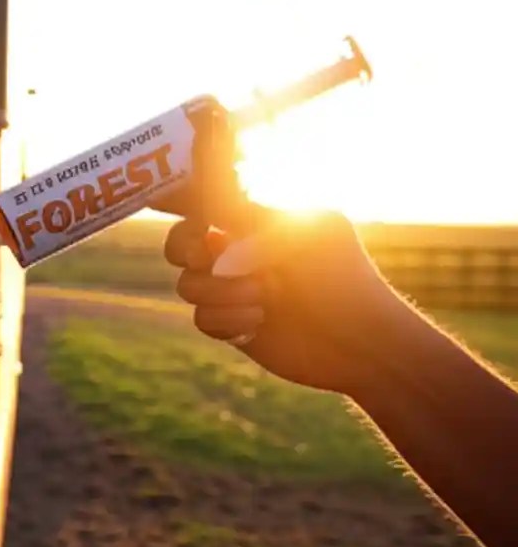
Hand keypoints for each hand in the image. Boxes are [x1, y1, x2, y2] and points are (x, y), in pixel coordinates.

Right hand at [164, 208, 400, 396]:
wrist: (365, 343)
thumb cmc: (345, 282)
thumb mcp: (306, 237)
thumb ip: (252, 227)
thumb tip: (212, 249)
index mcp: (259, 224)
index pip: (208, 203)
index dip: (188, 207)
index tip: (193, 218)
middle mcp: (241, 255)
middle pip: (181, 242)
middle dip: (186, 248)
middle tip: (207, 258)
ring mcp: (235, 291)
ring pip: (188, 284)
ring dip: (220, 291)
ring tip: (263, 299)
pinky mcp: (233, 326)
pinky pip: (201, 319)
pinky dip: (225, 320)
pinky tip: (258, 323)